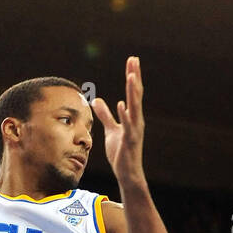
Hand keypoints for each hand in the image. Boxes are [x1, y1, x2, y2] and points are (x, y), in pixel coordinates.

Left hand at [92, 56, 144, 188]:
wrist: (127, 173)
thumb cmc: (121, 153)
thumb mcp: (111, 130)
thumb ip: (105, 115)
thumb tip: (96, 101)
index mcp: (133, 116)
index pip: (133, 92)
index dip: (132, 76)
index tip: (132, 60)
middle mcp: (136, 120)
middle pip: (136, 94)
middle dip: (135, 77)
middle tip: (134, 59)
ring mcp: (134, 130)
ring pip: (134, 107)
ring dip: (133, 92)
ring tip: (131, 76)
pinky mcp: (130, 141)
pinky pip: (128, 126)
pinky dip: (125, 114)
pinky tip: (122, 104)